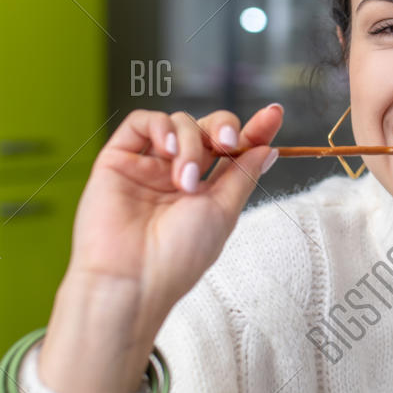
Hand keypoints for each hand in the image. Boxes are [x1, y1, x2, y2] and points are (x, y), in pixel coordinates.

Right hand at [63, 102, 283, 325]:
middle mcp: (175, 176)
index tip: (274, 114)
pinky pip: (141, 121)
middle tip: (228, 142)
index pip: (232, 152)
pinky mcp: (117, 159)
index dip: (254, 131)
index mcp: (203, 193)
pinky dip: (160, 126)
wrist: (132, 278)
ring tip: (183, 181)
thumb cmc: (178, 256)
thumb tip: (269, 149)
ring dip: (190, 143)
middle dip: (224, 128)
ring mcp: (147, 167)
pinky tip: (166, 149)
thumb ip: (243, 175)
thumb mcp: (223, 212)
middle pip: (207, 129)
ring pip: (179, 123)